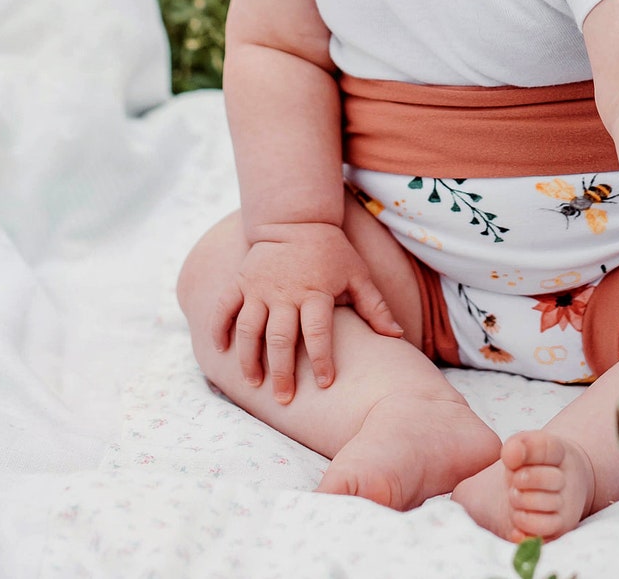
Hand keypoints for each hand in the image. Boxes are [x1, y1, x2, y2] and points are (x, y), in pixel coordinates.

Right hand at [214, 221, 404, 403]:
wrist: (297, 219)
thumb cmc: (331, 252)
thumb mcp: (357, 274)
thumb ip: (375, 306)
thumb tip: (398, 336)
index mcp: (316, 291)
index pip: (318, 332)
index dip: (321, 360)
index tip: (324, 384)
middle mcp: (285, 292)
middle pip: (281, 338)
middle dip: (282, 371)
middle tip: (285, 399)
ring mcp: (259, 287)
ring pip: (250, 328)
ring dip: (249, 359)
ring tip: (255, 384)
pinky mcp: (241, 281)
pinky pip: (224, 307)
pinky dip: (219, 329)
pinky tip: (220, 351)